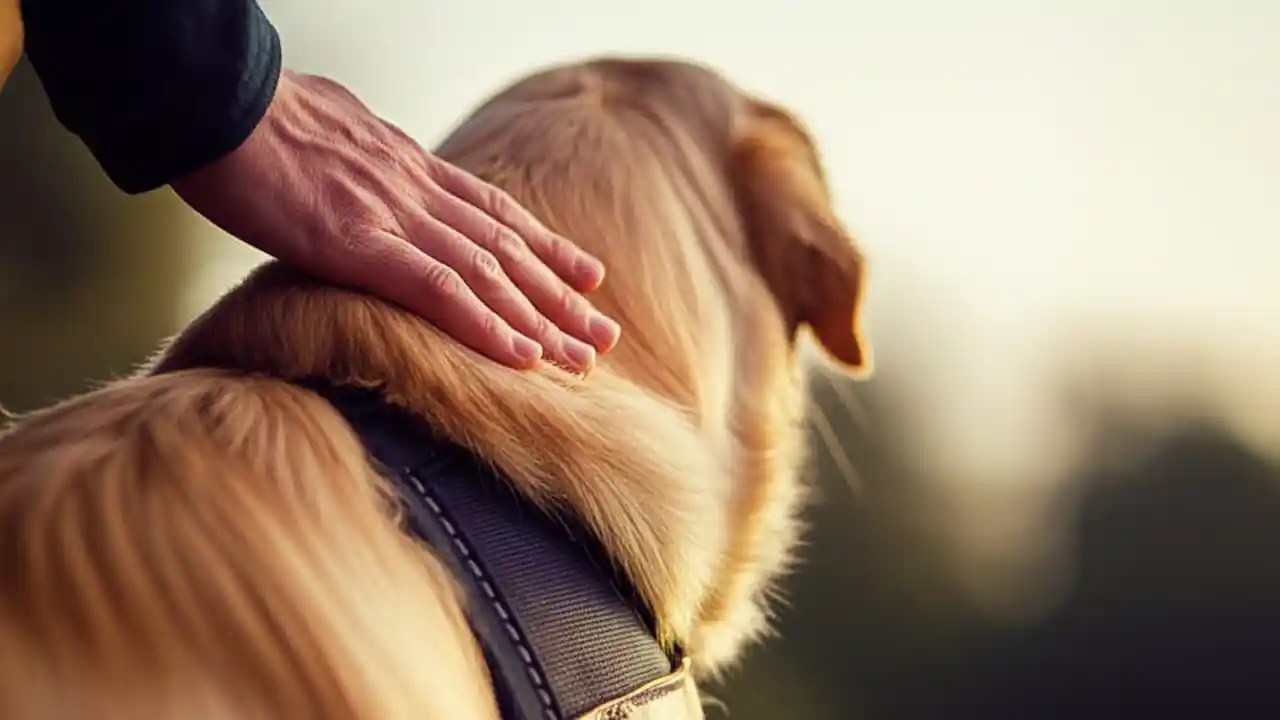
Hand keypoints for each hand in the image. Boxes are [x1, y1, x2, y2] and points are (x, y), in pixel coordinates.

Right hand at [172, 69, 619, 372]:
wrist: (213, 96)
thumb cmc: (251, 115)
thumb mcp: (326, 129)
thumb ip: (362, 162)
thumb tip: (365, 171)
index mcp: (406, 166)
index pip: (495, 211)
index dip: (545, 245)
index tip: (587, 274)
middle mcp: (414, 189)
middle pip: (506, 248)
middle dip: (559, 295)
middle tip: (604, 334)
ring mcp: (391, 214)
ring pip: (488, 273)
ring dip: (540, 320)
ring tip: (584, 358)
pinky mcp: (357, 243)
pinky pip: (437, 289)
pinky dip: (485, 324)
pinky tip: (522, 356)